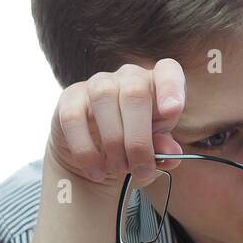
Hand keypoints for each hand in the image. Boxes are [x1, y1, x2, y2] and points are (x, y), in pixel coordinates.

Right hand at [45, 59, 186, 199]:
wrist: (97, 162)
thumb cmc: (135, 149)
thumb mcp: (155, 152)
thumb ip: (165, 148)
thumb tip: (172, 153)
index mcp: (157, 85)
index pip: (168, 71)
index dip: (171, 87)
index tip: (172, 111)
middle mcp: (128, 77)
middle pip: (135, 92)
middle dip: (139, 138)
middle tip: (141, 169)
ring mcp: (98, 84)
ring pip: (104, 98)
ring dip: (114, 142)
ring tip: (119, 169)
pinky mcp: (70, 98)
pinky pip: (73, 118)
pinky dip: (86, 151)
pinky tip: (97, 171)